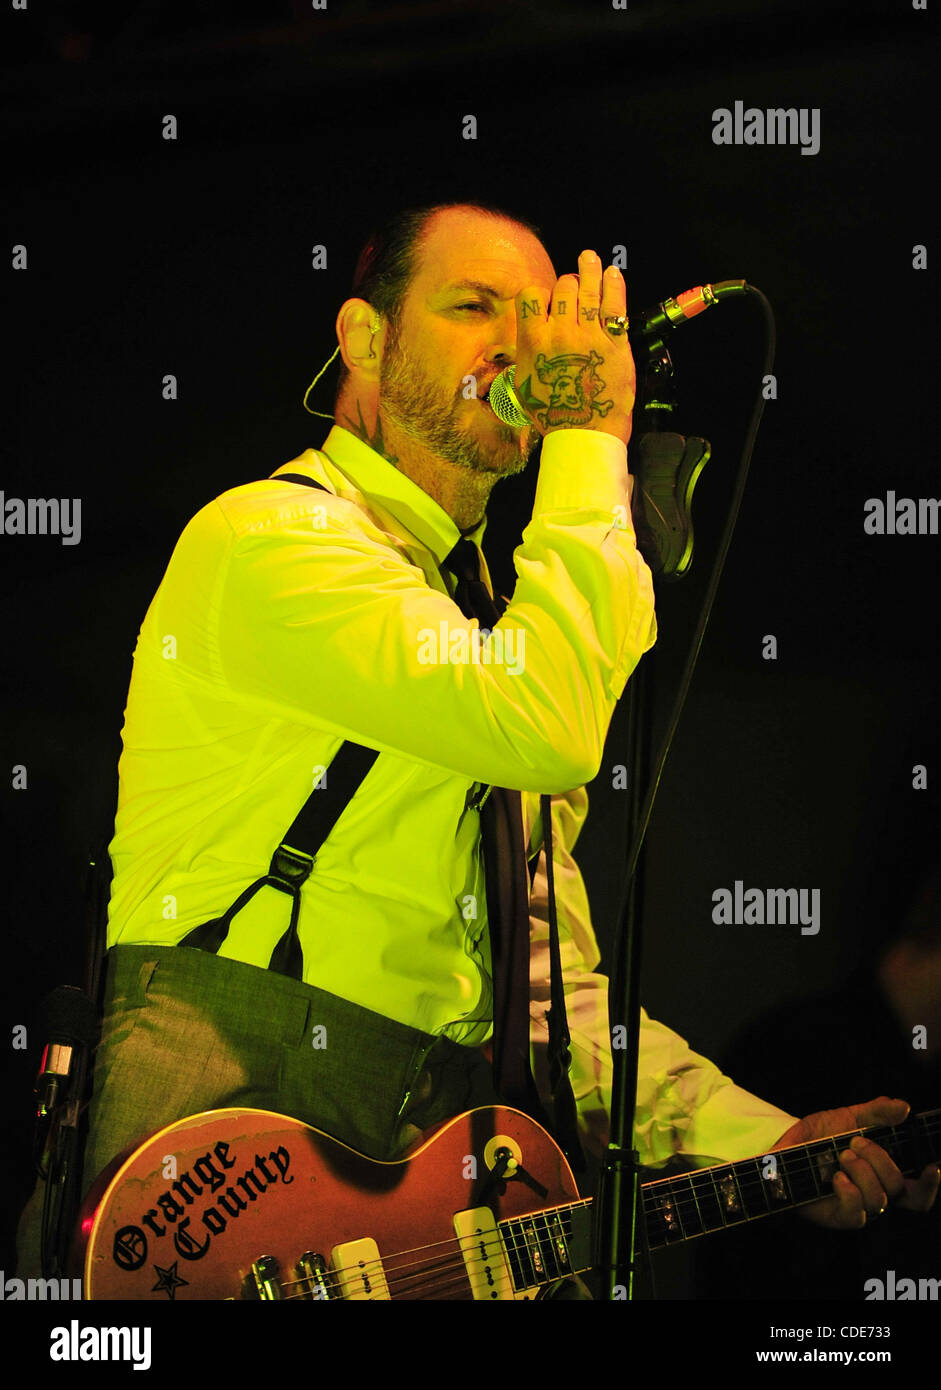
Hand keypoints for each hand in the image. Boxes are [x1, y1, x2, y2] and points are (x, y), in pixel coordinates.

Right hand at [513, 250, 634, 444]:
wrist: (583, 433)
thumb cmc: (551, 415)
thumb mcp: (523, 386)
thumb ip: (524, 357)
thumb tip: (525, 343)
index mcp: (533, 341)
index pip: (530, 296)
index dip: (539, 294)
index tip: (545, 300)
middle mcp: (560, 331)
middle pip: (562, 288)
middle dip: (567, 284)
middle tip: (572, 285)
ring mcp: (589, 335)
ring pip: (588, 289)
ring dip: (590, 269)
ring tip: (590, 257)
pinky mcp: (615, 342)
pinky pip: (614, 306)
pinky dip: (613, 286)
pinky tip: (612, 274)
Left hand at [773, 1096, 939, 1230]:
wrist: (782, 1151)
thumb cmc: (818, 1137)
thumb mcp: (847, 1117)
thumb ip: (876, 1112)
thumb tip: (904, 1107)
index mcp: (883, 1173)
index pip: (918, 1191)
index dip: (930, 1184)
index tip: (932, 1166)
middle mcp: (875, 1193)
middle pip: (899, 1187)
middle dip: (881, 1159)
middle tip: (855, 1142)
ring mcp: (858, 1207)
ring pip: (880, 1200)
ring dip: (863, 1172)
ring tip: (842, 1155)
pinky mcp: (839, 1217)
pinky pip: (858, 1214)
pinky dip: (850, 1191)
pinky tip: (836, 1177)